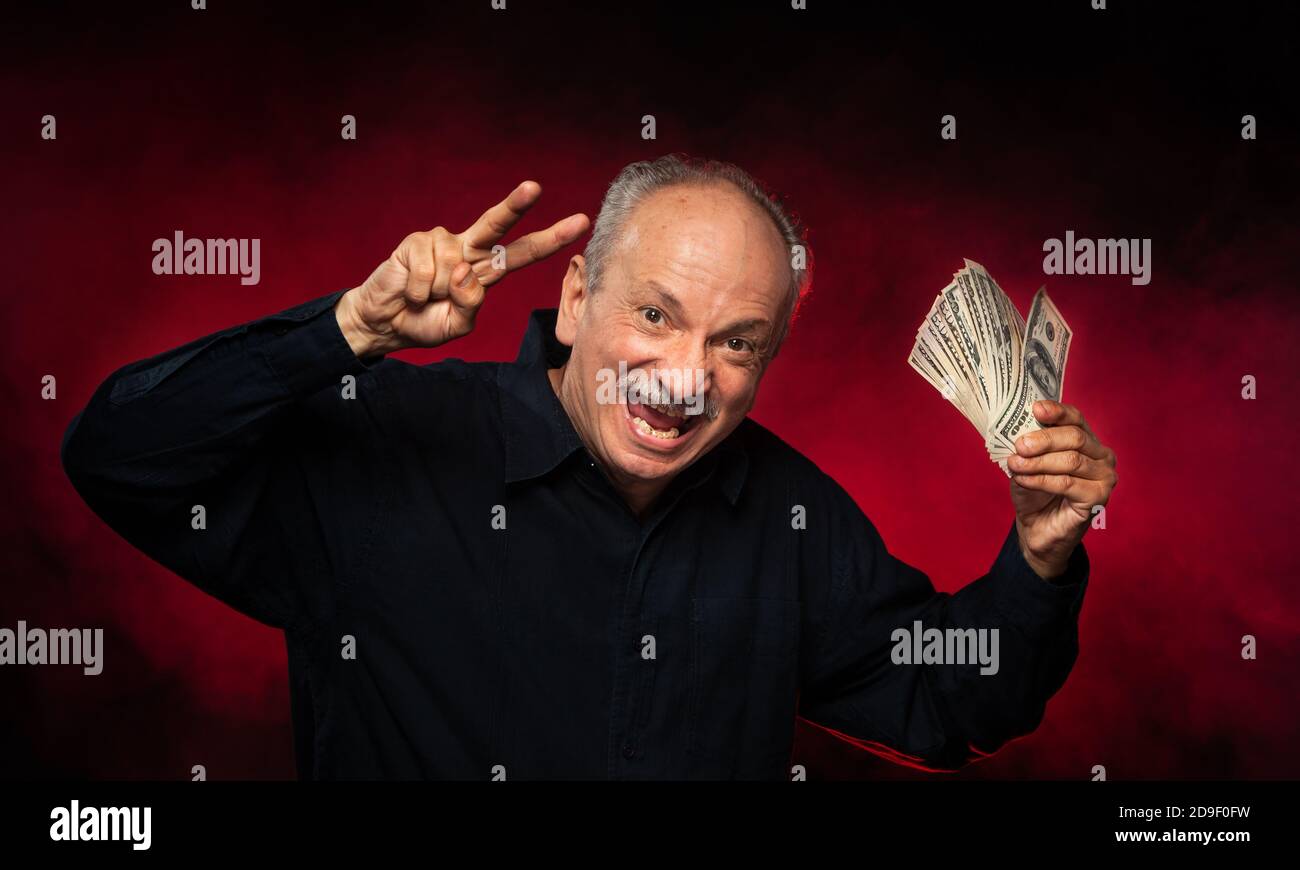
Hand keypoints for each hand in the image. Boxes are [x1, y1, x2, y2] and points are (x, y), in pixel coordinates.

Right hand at [335, 181, 589, 355]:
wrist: (384, 322)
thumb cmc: (426, 322)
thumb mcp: (457, 325)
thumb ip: (469, 305)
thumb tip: (464, 272)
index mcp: (488, 271)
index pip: (525, 253)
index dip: (551, 239)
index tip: (580, 222)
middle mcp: (469, 250)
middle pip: (496, 224)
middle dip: (515, 205)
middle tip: (535, 187)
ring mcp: (443, 242)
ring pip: (452, 266)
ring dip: (436, 292)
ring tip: (424, 296)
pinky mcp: (417, 242)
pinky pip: (426, 268)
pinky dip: (418, 288)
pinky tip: (411, 290)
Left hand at [1006, 400, 1117, 578]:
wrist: (1037, 529)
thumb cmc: (1035, 492)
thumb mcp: (1028, 462)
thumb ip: (1028, 445)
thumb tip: (1017, 430)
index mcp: (1087, 441)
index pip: (1076, 418)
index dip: (1057, 412)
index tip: (1035, 409)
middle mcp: (1101, 456)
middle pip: (1075, 437)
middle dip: (1044, 439)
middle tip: (1020, 445)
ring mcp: (1104, 477)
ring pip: (1071, 460)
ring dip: (1038, 462)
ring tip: (1015, 464)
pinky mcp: (1099, 498)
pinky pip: (1067, 483)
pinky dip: (1041, 479)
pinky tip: (1023, 479)